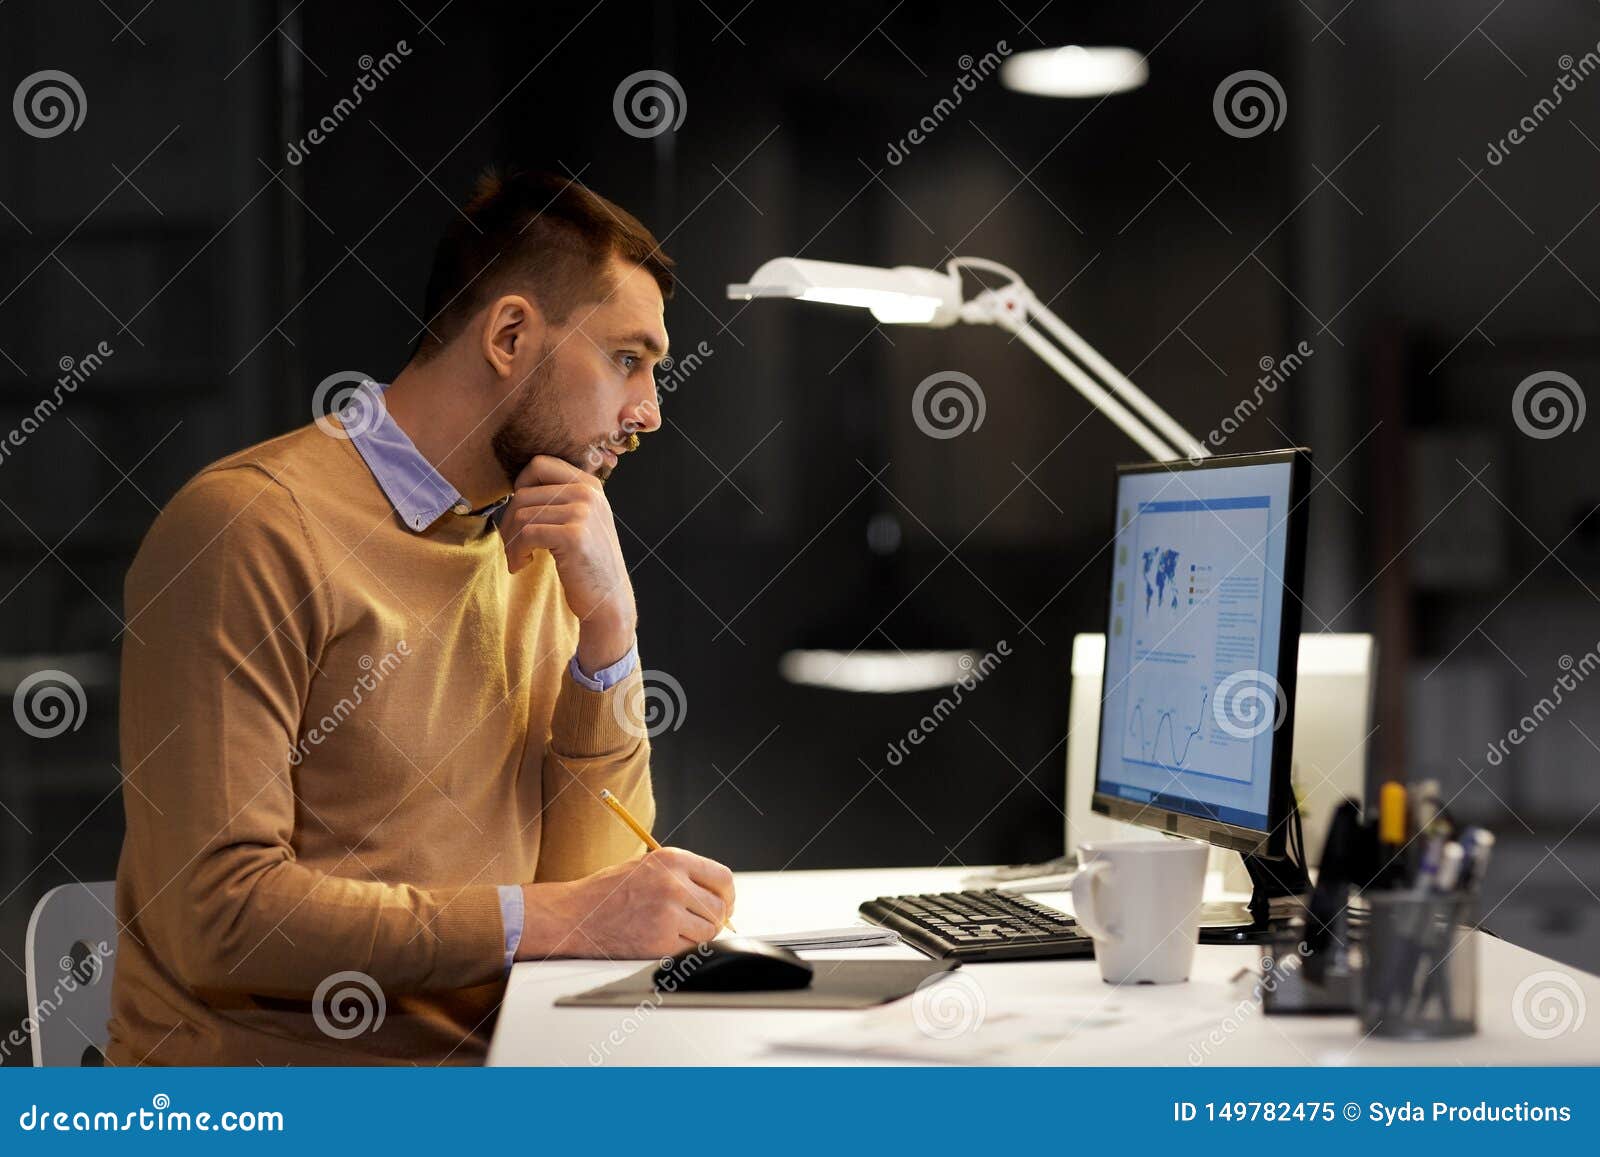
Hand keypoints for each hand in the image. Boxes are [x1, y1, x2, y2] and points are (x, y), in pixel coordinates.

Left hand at [498, 455, 635, 670]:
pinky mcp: (574, 535)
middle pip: (524, 492)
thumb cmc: (587, 562)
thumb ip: (560, 498)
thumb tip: (516, 486)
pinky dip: (516, 552)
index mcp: (589, 484)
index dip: (519, 486)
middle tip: (512, 545)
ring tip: (517, 558)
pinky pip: (527, 534)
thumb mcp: (581, 519)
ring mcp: (583, 512)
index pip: (539, 464)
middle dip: (508, 521)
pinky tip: (522, 564)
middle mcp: (588, 492)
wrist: (609, 599)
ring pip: (521, 514)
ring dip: (510, 541)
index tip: (520, 515)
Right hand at [517, 848, 737, 959]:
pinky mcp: (660, 941)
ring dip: (700, 935)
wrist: (575, 914)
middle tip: (704, 922)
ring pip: (709, 931)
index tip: (724, 903)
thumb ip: (683, 875)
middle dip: (716, 918)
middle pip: (720, 907)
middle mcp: (673, 884)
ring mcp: (667, 914)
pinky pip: (691, 949)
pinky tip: (666, 940)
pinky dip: (684, 949)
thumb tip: (720, 895)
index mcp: (672, 859)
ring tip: (678, 930)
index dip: (728, 895)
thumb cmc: (610, 891)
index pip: (723, 878)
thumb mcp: (648, 866)